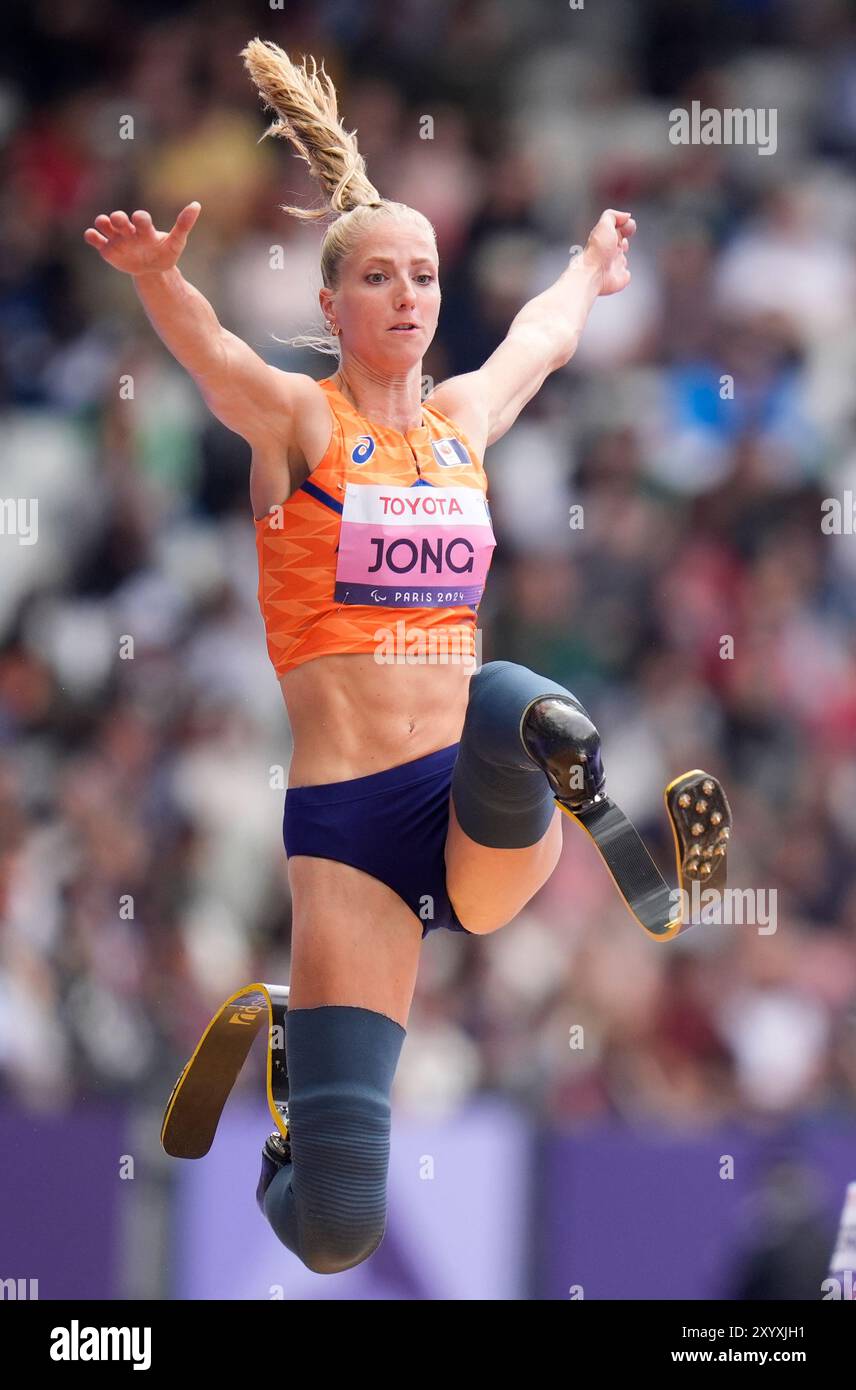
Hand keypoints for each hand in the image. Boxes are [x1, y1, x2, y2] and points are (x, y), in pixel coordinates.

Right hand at [83, 203, 201, 275]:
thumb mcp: (176, 242)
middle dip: (118, 218)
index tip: (141, 220)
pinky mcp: (107, 249)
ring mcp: (117, 239)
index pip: (141, 218)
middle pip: (119, 218)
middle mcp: (129, 230)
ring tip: (104, 225)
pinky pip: (94, 239)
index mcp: (144, 228)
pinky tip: (93, 237)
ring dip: (102, 222)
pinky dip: (91, 236)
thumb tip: (197, 204)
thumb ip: (184, 224)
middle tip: (120, 222)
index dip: (140, 218)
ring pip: (103, 224)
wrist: (153, 270)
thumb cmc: (165, 254)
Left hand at [581, 209, 635, 295]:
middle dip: (626, 235)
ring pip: (622, 257)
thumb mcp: (604, 224)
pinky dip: (625, 272)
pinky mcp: (618, 277)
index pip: (617, 227)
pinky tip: (622, 270)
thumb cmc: (597, 251)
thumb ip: (614, 216)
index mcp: (605, 237)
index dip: (625, 223)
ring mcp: (613, 264)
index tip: (628, 223)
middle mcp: (608, 250)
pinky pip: (625, 274)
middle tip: (628, 232)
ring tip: (622, 250)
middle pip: (620, 240)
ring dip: (625, 254)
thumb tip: (626, 216)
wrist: (594, 274)